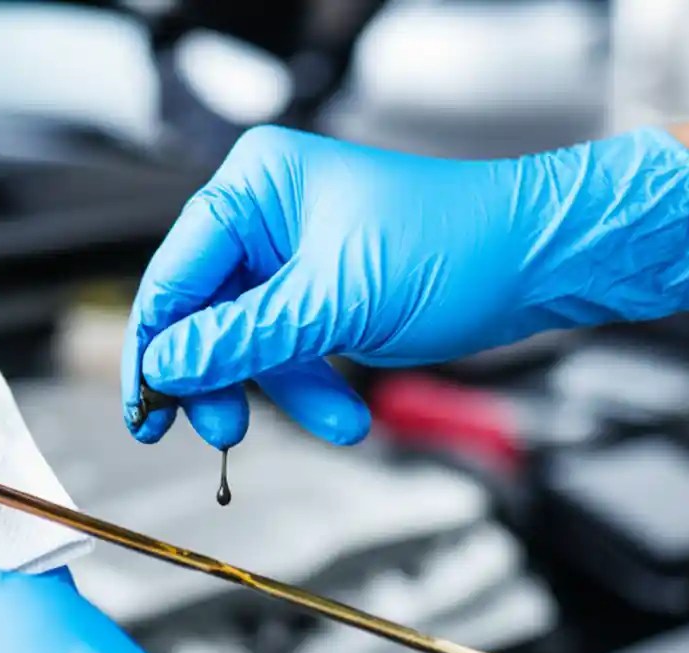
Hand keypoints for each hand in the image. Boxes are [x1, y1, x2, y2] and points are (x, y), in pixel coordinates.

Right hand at [122, 125, 688, 448]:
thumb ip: (237, 340)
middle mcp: (265, 213)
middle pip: (203, 310)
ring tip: (325, 423)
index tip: (148, 404)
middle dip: (218, 375)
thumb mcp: (331, 304)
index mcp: (256, 185)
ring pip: (247, 338)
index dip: (158, 343)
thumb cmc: (454, 248)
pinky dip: (311, 385)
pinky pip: (288, 345)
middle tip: (215, 429)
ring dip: (278, 390)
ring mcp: (292, 253)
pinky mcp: (320, 289)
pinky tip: (342, 417)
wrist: (540, 261)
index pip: (176, 271)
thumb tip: (165, 366)